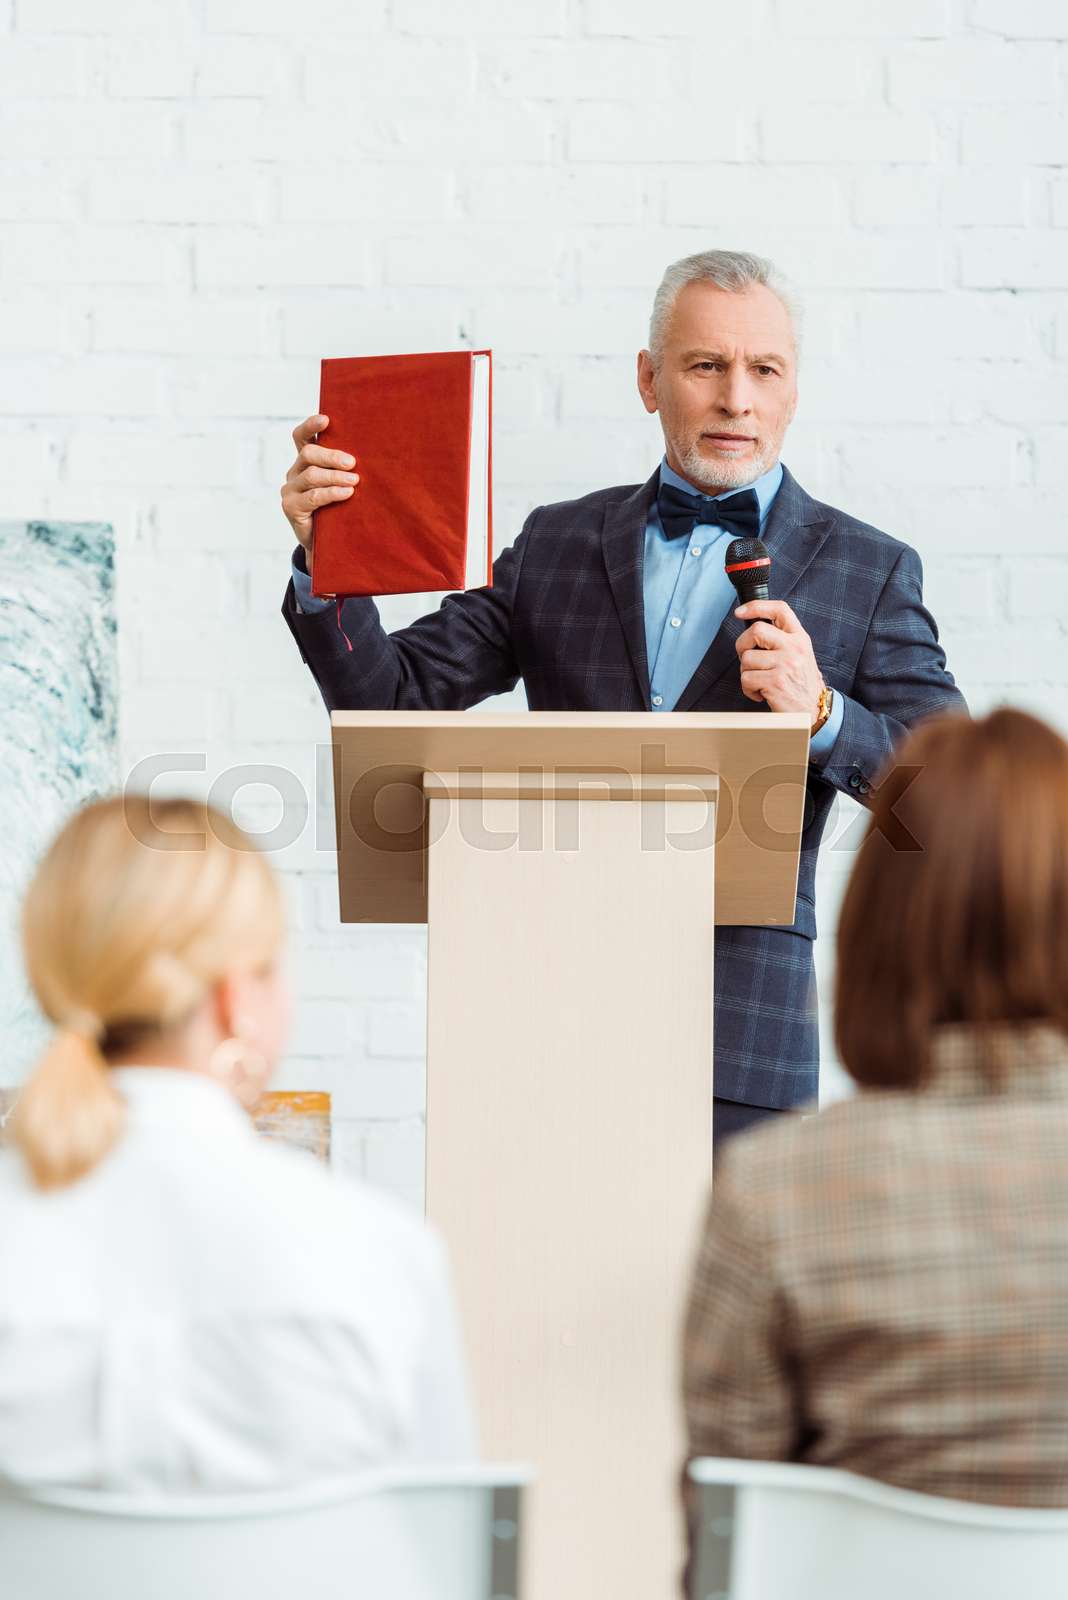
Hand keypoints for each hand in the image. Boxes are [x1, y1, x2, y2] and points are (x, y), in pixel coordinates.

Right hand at [280, 414, 359, 552]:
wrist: (328, 545)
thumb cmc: (340, 511)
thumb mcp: (343, 486)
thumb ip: (347, 470)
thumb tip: (377, 454)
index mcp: (306, 462)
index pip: (301, 437)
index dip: (311, 426)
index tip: (326, 419)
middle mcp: (295, 472)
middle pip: (308, 453)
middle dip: (331, 456)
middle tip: (352, 462)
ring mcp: (290, 490)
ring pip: (311, 475)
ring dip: (335, 476)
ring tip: (354, 481)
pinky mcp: (291, 507)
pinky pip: (312, 496)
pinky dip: (331, 493)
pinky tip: (346, 493)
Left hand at [733, 599, 824, 719]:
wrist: (814, 710)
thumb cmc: (801, 683)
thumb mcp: (799, 655)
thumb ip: (782, 640)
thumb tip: (753, 630)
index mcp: (800, 638)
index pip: (780, 610)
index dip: (756, 606)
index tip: (740, 612)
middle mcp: (794, 648)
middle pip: (756, 630)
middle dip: (742, 645)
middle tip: (748, 659)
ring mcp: (785, 664)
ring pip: (747, 658)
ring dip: (747, 673)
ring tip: (761, 681)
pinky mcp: (775, 681)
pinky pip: (746, 678)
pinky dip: (748, 689)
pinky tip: (761, 693)